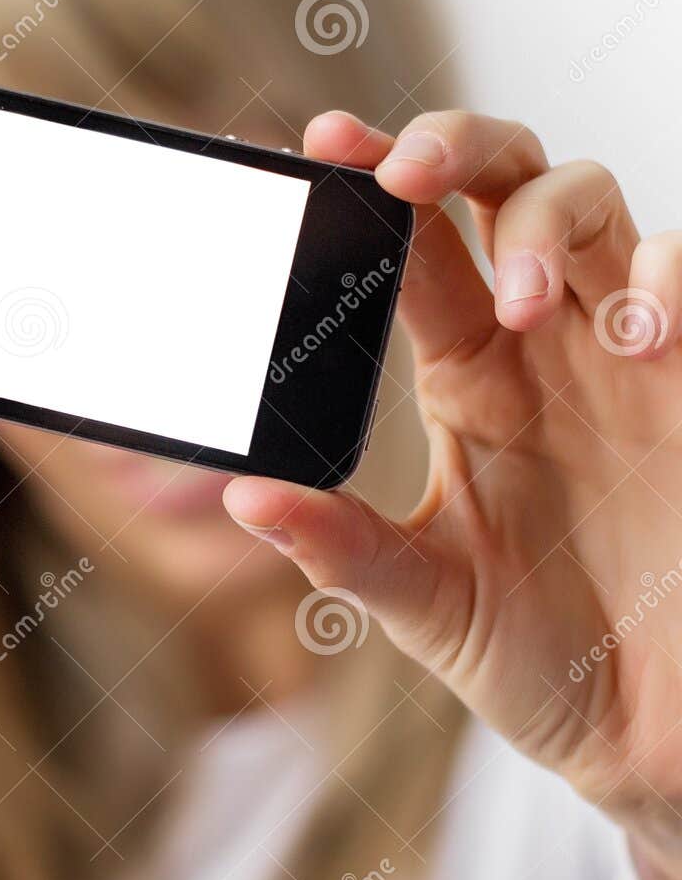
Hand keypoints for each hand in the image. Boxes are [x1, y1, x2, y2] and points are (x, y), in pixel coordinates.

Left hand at [224, 110, 681, 879]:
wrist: (656, 731)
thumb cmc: (538, 657)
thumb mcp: (423, 601)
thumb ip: (340, 546)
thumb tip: (240, 495)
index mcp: (469, 379)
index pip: (413, 254)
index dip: (370, 190)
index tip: (319, 147)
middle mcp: (545, 345)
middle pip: (505, 186)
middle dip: (457, 151)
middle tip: (402, 175)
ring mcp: (632, 355)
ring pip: (594, 206)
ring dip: (545, 224)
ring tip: (516, 303)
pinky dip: (668, 279)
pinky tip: (638, 330)